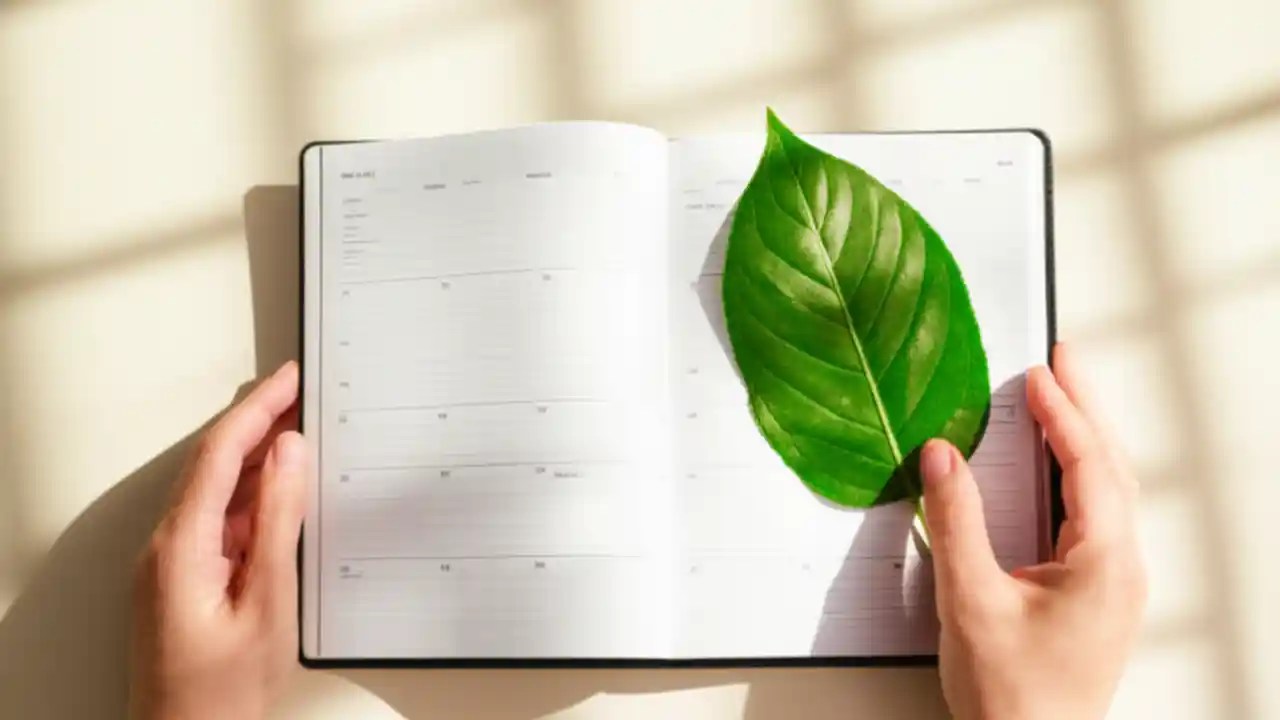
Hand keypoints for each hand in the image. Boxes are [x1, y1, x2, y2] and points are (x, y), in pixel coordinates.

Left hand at [131, 362, 306, 719]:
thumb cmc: (222, 691)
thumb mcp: (267, 602)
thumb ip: (278, 523)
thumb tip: (288, 456)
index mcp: (181, 545)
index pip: (220, 454)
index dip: (257, 409)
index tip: (288, 380)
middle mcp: (168, 546)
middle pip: (214, 464)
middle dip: (258, 423)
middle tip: (300, 393)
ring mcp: (174, 562)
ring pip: (218, 490)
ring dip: (258, 459)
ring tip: (301, 431)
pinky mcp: (186, 578)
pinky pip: (221, 520)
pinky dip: (254, 496)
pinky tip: (282, 492)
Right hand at [922, 344, 1145, 719]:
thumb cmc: (1012, 695)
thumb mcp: (970, 600)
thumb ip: (955, 521)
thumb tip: (942, 456)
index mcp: (1105, 563)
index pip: (1089, 467)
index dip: (1064, 413)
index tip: (1039, 374)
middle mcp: (1122, 568)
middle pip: (1112, 468)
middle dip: (1087, 408)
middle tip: (1065, 361)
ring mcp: (1116, 582)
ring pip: (1110, 490)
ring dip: (1087, 437)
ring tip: (1064, 396)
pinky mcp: (1099, 593)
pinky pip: (1099, 514)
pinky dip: (1081, 473)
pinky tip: (1062, 463)